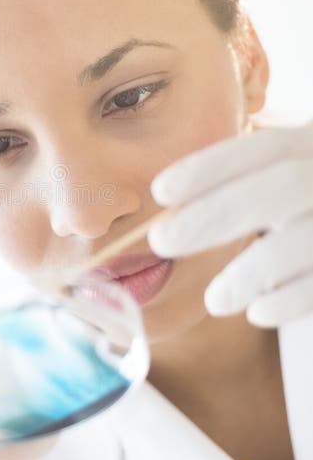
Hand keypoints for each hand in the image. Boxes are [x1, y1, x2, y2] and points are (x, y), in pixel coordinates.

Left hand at [146, 119, 312, 326]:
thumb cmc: (311, 211)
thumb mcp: (297, 181)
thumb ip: (257, 185)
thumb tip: (178, 213)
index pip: (265, 147)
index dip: (210, 166)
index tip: (160, 191)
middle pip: (280, 185)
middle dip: (214, 213)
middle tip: (162, 242)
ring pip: (302, 239)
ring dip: (249, 271)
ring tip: (215, 299)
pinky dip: (289, 299)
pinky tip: (257, 312)